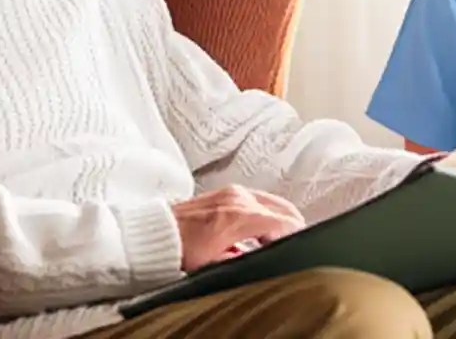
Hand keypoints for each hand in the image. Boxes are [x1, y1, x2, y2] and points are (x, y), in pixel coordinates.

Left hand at [172, 185, 305, 271]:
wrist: (155, 233)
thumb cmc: (180, 249)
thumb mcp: (214, 264)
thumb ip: (244, 259)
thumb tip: (262, 258)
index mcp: (240, 216)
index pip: (284, 221)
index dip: (296, 235)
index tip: (300, 245)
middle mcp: (240, 198)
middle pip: (283, 208)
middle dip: (293, 226)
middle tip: (294, 242)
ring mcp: (233, 192)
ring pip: (272, 201)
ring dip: (279, 218)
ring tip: (275, 239)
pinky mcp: (226, 191)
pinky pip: (257, 198)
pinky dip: (266, 211)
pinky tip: (258, 228)